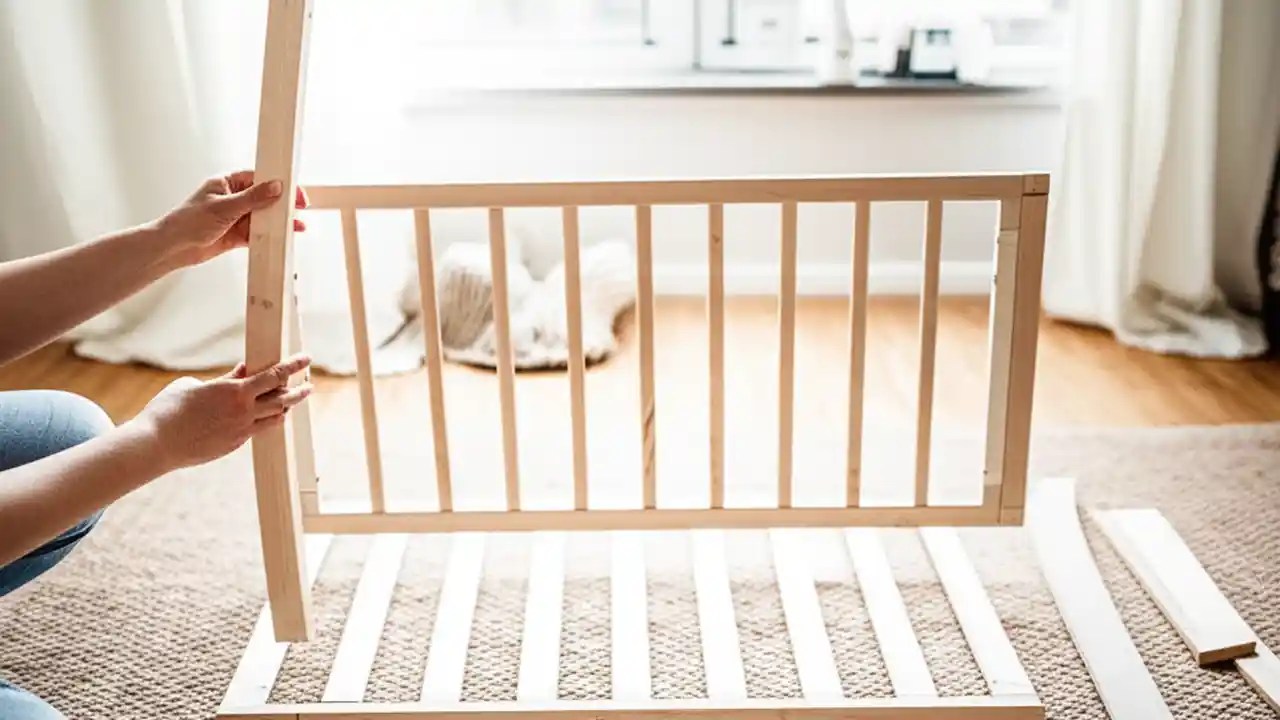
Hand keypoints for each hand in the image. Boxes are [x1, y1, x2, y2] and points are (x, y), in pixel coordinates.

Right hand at [130, 355, 312, 471]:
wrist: (155, 444)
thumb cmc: (169, 409)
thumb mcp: (195, 385)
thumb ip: (225, 379)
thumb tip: (243, 372)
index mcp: (235, 392)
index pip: (274, 375)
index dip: (293, 365)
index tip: (306, 358)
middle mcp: (244, 413)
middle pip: (283, 400)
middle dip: (298, 391)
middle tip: (308, 385)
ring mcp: (241, 432)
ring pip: (274, 418)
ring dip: (284, 408)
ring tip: (290, 400)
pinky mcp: (234, 445)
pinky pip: (257, 430)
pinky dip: (265, 420)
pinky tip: (264, 416)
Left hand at [158, 170, 308, 267]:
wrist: (173, 248)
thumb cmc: (187, 221)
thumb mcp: (224, 207)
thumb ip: (252, 198)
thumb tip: (274, 187)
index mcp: (228, 183)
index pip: (259, 178)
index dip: (278, 183)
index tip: (293, 190)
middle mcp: (234, 198)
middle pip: (265, 198)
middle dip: (283, 203)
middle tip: (300, 207)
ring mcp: (236, 217)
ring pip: (264, 216)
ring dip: (279, 221)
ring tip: (296, 225)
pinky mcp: (237, 234)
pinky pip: (259, 233)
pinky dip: (270, 235)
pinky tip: (281, 236)